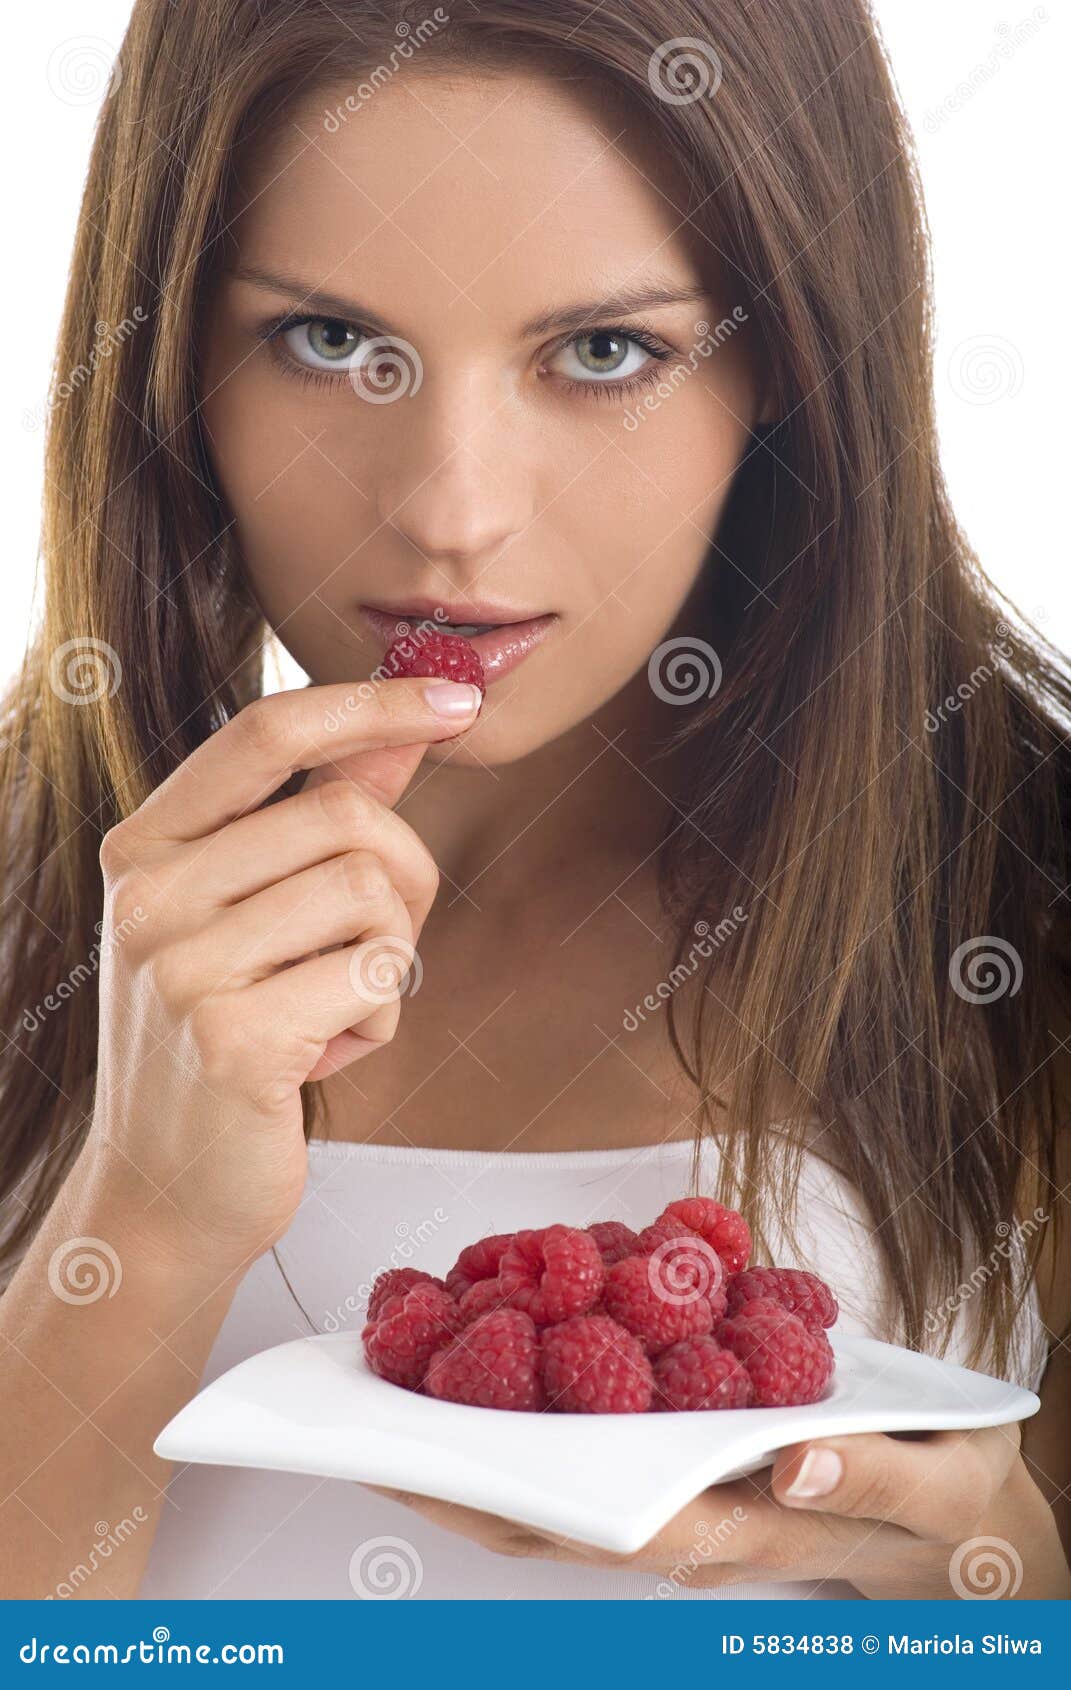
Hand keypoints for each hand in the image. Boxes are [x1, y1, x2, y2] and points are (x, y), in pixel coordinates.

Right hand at [86, 675, 479, 1272]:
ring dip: (388, 957)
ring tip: (328, 1007)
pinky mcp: (234, 1039)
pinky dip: (379, 1017)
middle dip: (404, 876)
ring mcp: (182, 968)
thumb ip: (320, 812)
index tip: (459, 698)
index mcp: (143, 848)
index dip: (373, 701)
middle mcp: (148, 897)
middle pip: (345, 815)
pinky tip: (322, 1054)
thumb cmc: (221, 1039)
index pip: (266, 730)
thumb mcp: (249, 915)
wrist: (165, 1192)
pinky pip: (376, 975)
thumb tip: (404, 725)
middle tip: (380, 942)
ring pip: (372, 893)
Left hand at [367, 1421, 1070, 1597]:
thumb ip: (871, 1478)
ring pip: (556, 1472)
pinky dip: (536, 1385)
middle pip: (551, 1507)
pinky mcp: (680, 1449)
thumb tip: (792, 1460)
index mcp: (736, 1529)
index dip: (512, 1498)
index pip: (606, 1528)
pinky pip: (592, 1427)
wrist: (952, 1511)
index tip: (426, 1470)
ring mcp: (677, 1485)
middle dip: (455, 1469)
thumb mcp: (939, 1491)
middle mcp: (685, 1514)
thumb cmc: (942, 1505)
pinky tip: (494, 1332)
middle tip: (366, 1418)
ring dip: (478, 1428)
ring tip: (398, 1369)